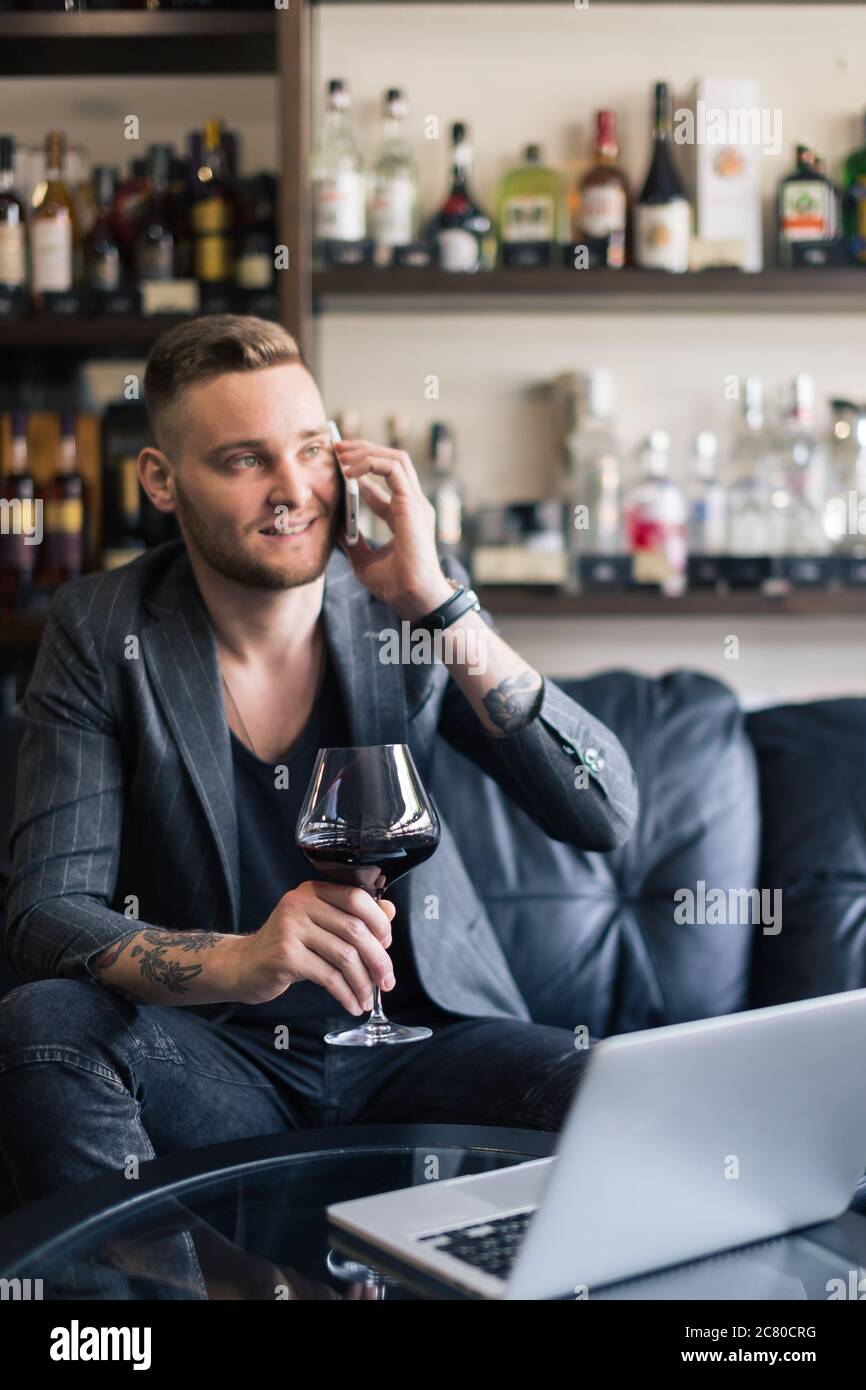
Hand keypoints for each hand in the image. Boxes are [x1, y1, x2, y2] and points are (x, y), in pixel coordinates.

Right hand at [233, 881, 396, 1014]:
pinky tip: (352, 1004)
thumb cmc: (287, 946)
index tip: (387, 944)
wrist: (243, 966)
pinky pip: (328, 977)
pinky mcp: (286, 956)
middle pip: (354, 929)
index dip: (378, 921)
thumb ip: (352, 916)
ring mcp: (291, 929)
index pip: (356, 897)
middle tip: (387, 981)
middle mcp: (301, 904)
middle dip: (377, 959)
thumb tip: (390, 911)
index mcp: (313, 892)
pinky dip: (346, 994)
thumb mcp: (319, 926)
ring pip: (344, 956)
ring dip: (363, 982)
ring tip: (368, 998)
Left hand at [333, 437, 455, 619]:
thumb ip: (351, 540)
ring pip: (395, 458)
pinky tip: (349, 472)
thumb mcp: (362, 559)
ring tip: (340, 453)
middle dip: (364, 450)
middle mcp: (413, 505)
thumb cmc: (394, 585)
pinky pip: (392, 469)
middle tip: (337, 448)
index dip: (361, 470)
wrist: (412, 598)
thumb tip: (332, 526)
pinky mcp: (412, 504)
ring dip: (366, 451)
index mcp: (405, 516)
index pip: (385, 482)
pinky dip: (369, 463)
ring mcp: (415, 503)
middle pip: (392, 462)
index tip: (338, 465)